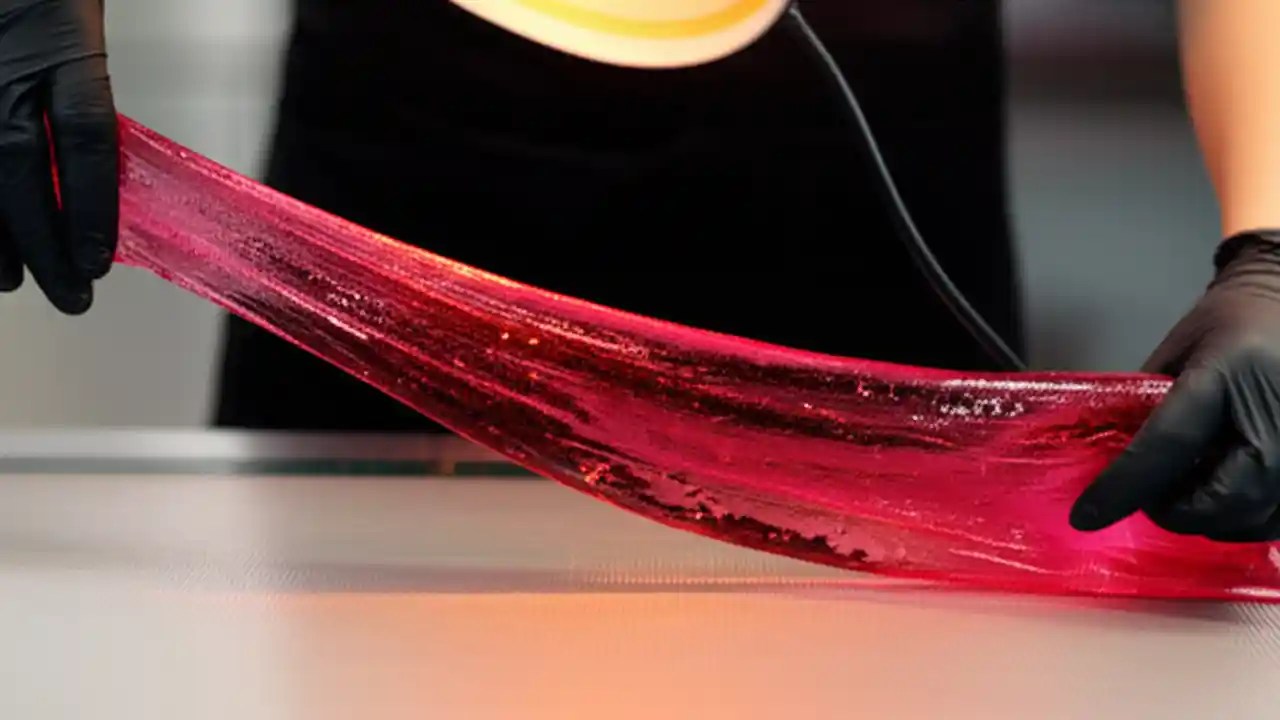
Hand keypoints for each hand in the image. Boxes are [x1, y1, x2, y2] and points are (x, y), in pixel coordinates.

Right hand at [0, 0, 116, 313]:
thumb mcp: (84, 36)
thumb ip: (85, 100)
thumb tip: (92, 174)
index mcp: (66, 46)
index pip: (85, 138)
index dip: (92, 206)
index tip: (98, 259)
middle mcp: (10, 66)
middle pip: (21, 168)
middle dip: (44, 243)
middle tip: (69, 294)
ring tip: (12, 280)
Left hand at [1070, 232, 1279, 541]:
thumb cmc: (1231, 320)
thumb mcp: (1178, 352)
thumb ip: (1147, 405)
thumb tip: (1114, 462)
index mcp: (1229, 374)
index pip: (1168, 445)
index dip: (1124, 487)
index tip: (1086, 515)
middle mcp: (1279, 416)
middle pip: (1222, 500)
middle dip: (1174, 510)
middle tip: (1151, 495)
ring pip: (1254, 519)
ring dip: (1210, 519)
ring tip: (1189, 489)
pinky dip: (1246, 517)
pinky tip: (1227, 491)